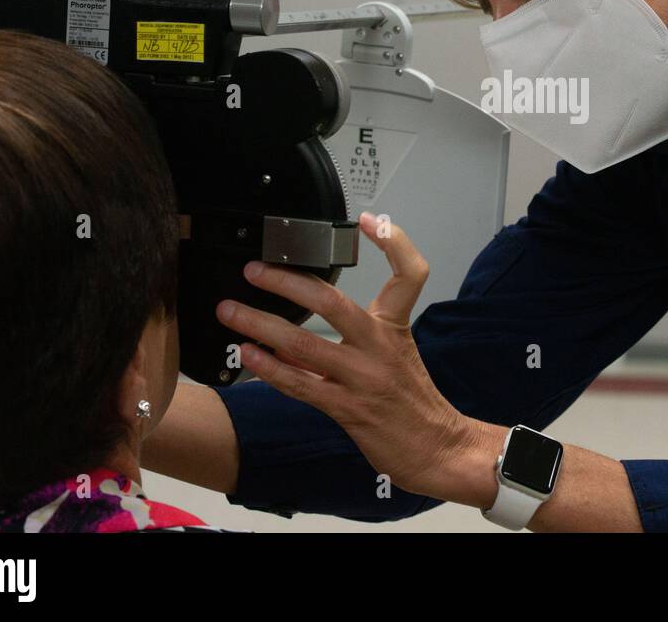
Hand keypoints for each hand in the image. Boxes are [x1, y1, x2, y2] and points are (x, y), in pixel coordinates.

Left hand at [215, 212, 493, 501]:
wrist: (437, 448)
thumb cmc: (412, 401)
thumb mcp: (398, 354)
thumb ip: (358, 334)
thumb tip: (303, 319)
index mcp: (395, 327)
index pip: (409, 274)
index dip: (395, 242)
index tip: (369, 221)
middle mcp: (380, 347)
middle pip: (332, 302)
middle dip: (286, 283)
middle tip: (254, 271)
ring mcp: (363, 378)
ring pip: (304, 345)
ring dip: (260, 325)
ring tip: (230, 311)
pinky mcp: (349, 410)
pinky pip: (301, 385)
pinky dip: (269, 368)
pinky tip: (246, 355)